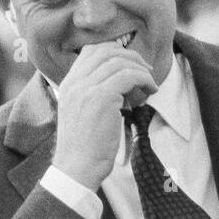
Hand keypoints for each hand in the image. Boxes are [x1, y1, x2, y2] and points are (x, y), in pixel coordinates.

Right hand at [53, 41, 156, 190]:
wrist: (76, 168)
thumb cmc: (83, 147)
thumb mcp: (81, 113)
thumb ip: (92, 94)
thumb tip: (121, 82)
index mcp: (68, 83)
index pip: (91, 51)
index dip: (114, 52)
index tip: (129, 64)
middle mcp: (75, 82)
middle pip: (107, 51)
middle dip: (131, 57)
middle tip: (145, 71)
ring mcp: (87, 88)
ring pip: (120, 62)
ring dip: (140, 69)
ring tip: (150, 84)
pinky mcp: (102, 97)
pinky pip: (129, 75)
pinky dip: (144, 79)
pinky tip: (150, 90)